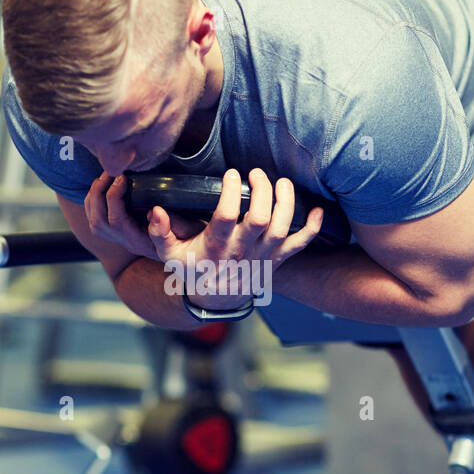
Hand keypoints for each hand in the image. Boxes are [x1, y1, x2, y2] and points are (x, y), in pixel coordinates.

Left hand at [84, 172, 207, 257]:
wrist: (191, 255)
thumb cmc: (193, 239)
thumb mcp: (190, 232)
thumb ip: (176, 223)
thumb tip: (155, 210)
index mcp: (141, 241)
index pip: (117, 221)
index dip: (114, 197)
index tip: (124, 177)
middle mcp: (128, 242)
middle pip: (99, 222)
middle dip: (99, 194)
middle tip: (111, 173)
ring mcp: (121, 239)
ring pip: (95, 222)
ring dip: (94, 197)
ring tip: (105, 176)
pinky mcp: (119, 233)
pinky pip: (96, 220)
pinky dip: (93, 201)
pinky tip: (103, 185)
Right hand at [146, 168, 323, 308]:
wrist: (216, 300)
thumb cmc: (194, 270)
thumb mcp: (170, 255)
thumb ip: (159, 233)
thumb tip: (155, 210)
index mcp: (216, 246)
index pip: (226, 216)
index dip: (231, 191)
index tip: (231, 174)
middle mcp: (243, 250)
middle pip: (261, 218)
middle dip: (262, 190)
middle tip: (256, 173)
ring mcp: (263, 255)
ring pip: (282, 227)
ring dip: (286, 202)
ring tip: (281, 182)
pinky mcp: (278, 259)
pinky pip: (301, 244)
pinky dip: (313, 228)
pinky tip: (317, 210)